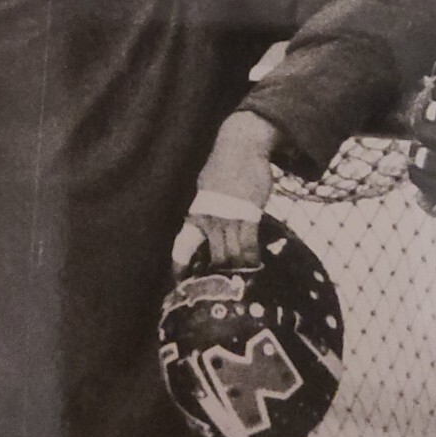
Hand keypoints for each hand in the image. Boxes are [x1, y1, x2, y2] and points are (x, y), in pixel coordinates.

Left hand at [171, 112, 275, 275]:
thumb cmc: (223, 165)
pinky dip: (252, 258)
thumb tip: (207, 227)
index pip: (183, 246)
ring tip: (241, 285)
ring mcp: (229, 218)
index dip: (180, 267)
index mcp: (196, 213)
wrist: (240, 145)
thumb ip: (206, 210)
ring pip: (232, 255)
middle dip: (217, 276)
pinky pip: (249, 244)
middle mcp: (210, 220)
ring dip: (237, 271)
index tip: (180, 283)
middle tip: (222, 291)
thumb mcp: (205, 188)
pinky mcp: (248, 215)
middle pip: (212, 258)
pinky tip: (255, 268)